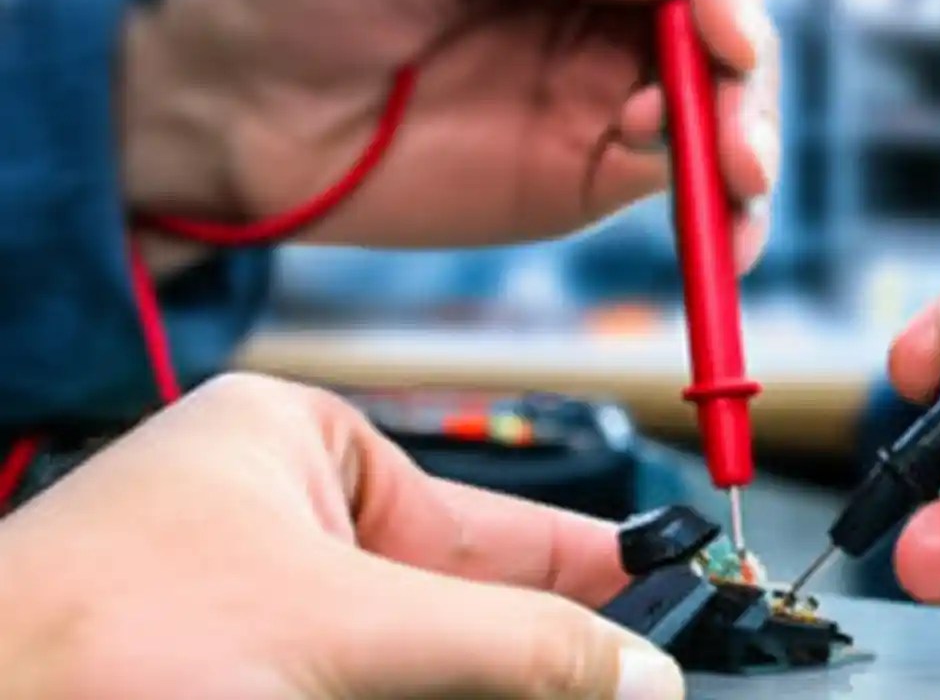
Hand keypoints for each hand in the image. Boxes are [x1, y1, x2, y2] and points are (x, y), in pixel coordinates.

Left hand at [0, 374, 681, 698]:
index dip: (592, 554)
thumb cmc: (82, 648)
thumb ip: (509, 642)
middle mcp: (283, 529)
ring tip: (595, 694)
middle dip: (551, 652)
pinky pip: (369, 688)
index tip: (674, 593)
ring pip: (422, 664)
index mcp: (298, 448)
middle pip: (464, 602)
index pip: (487, 507)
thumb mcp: (342, 627)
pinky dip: (425, 697)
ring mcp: (257, 620)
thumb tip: (636, 669)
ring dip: (497, 685)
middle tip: (644, 681)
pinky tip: (504, 699)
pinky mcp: (239, 680)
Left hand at [123, 0, 777, 271]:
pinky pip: (680, 182)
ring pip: (720, 104)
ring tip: (733, 172)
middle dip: (744, 68)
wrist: (238, 108)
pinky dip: (718, 209)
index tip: (718, 26)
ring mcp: (604, 88)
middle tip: (732, 107)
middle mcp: (604, 5)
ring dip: (747, 138)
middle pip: (723, 28)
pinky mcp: (591, 172)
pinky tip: (719, 227)